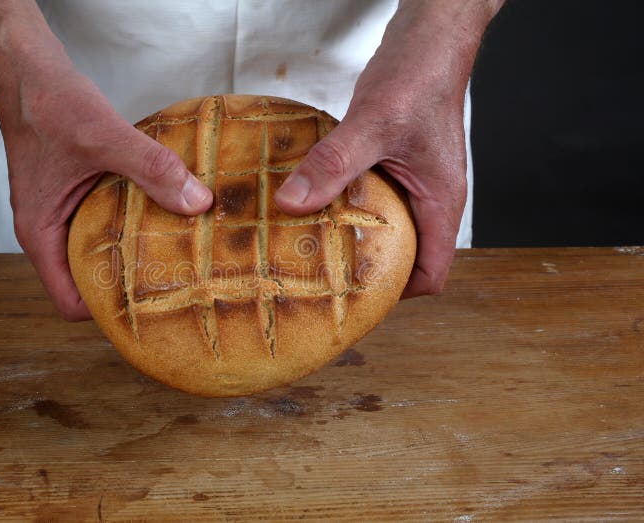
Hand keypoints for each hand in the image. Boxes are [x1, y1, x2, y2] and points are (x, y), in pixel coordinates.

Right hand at [1, 65, 212, 319]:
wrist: (28, 70)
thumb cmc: (48, 104)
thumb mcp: (105, 137)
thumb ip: (152, 169)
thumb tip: (198, 203)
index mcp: (43, 234)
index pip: (71, 303)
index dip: (107, 312)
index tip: (150, 310)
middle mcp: (50, 231)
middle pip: (90, 281)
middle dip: (129, 287)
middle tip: (176, 287)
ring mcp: (63, 213)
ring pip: (99, 251)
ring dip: (133, 254)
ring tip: (178, 257)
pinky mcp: (76, 193)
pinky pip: (105, 222)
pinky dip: (131, 223)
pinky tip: (165, 214)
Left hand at [274, 70, 466, 297]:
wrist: (428, 36)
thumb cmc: (421, 76)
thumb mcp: (373, 124)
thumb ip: (333, 165)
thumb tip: (293, 202)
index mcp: (441, 202)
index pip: (431, 274)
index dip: (398, 295)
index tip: (357, 301)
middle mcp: (430, 198)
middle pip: (406, 257)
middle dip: (368, 272)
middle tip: (323, 280)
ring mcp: (412, 180)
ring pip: (386, 227)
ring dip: (353, 239)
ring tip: (312, 249)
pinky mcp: (393, 161)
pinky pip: (371, 197)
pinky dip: (346, 205)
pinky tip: (314, 201)